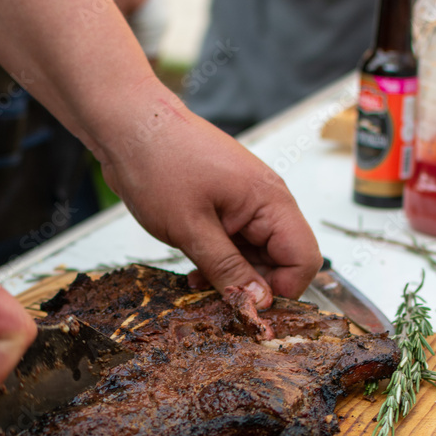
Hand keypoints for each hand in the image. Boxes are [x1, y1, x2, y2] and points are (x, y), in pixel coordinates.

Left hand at [98, 94, 321, 304]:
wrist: (131, 127)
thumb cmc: (159, 164)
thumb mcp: (192, 228)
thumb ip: (227, 268)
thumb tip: (258, 302)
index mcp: (271, 201)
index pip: (304, 259)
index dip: (283, 290)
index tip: (249, 308)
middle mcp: (266, 203)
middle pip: (283, 262)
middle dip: (254, 286)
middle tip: (218, 301)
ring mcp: (246, 206)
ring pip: (257, 257)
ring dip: (233, 277)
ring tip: (199, 284)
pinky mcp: (225, 209)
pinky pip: (236, 246)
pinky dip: (220, 264)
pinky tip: (195, 272)